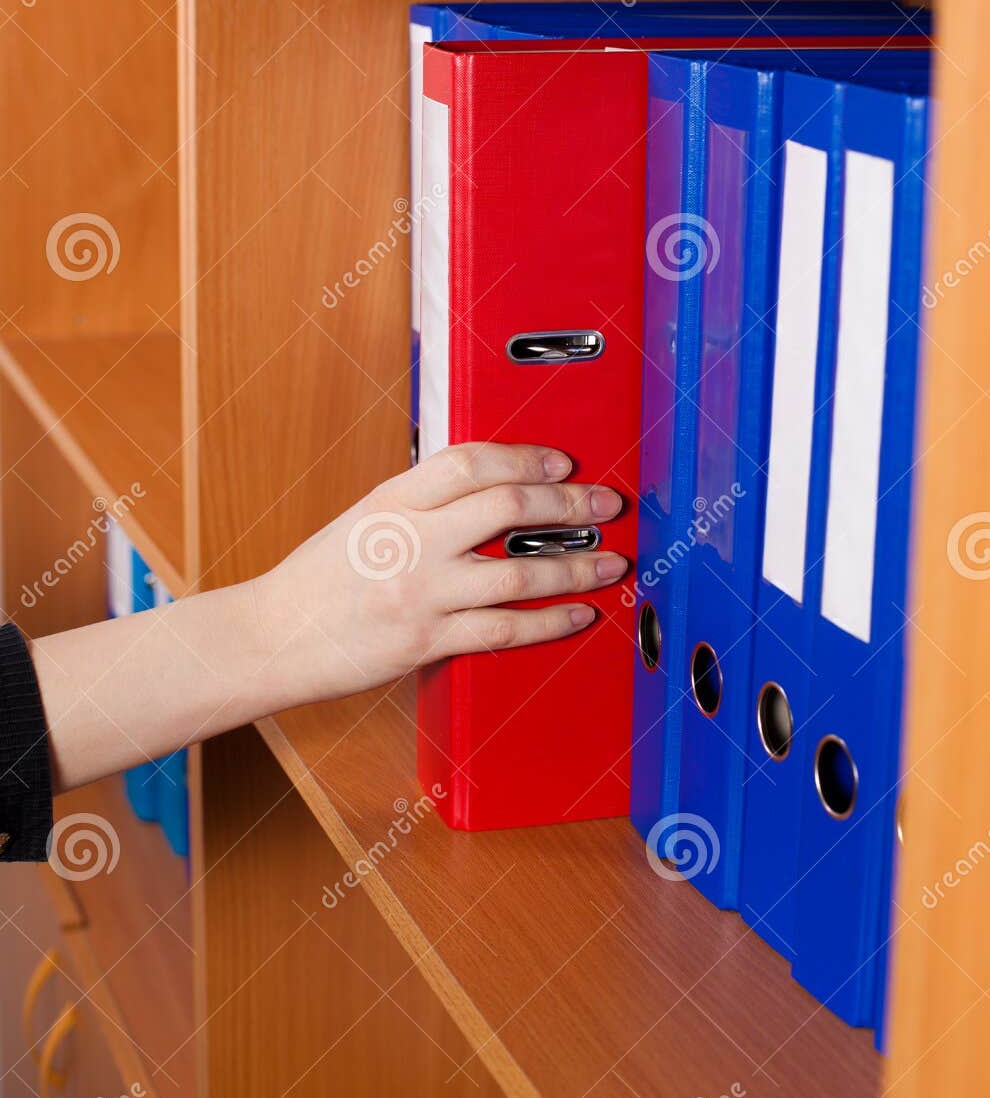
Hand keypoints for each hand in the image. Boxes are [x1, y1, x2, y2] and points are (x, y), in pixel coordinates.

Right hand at [251, 443, 626, 705]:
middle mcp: (410, 540)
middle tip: (605, 505)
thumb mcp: (365, 517)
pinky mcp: (427, 640)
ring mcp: (421, 592)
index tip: (560, 463)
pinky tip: (577, 612)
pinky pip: (504, 630)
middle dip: (570, 505)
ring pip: (519, 574)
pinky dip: (550, 621)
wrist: (272, 636)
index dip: (524, 457)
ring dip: (576, 566)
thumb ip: (422, 503)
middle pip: (509, 509)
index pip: (470, 462)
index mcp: (393, 500)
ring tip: (610, 561)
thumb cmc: (318, 578)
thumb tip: (492, 487)